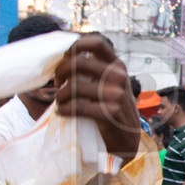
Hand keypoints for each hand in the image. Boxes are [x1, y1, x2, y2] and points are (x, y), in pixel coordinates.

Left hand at [52, 33, 141, 157]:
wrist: (127, 141)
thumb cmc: (113, 110)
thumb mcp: (111, 85)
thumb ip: (95, 71)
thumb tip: (65, 58)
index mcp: (117, 66)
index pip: (96, 43)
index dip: (76, 46)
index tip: (65, 57)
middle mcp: (118, 76)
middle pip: (79, 62)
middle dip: (61, 72)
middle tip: (57, 83)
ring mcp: (115, 94)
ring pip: (74, 86)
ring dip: (60, 96)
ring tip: (60, 102)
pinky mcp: (109, 113)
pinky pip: (76, 106)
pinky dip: (64, 110)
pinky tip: (63, 112)